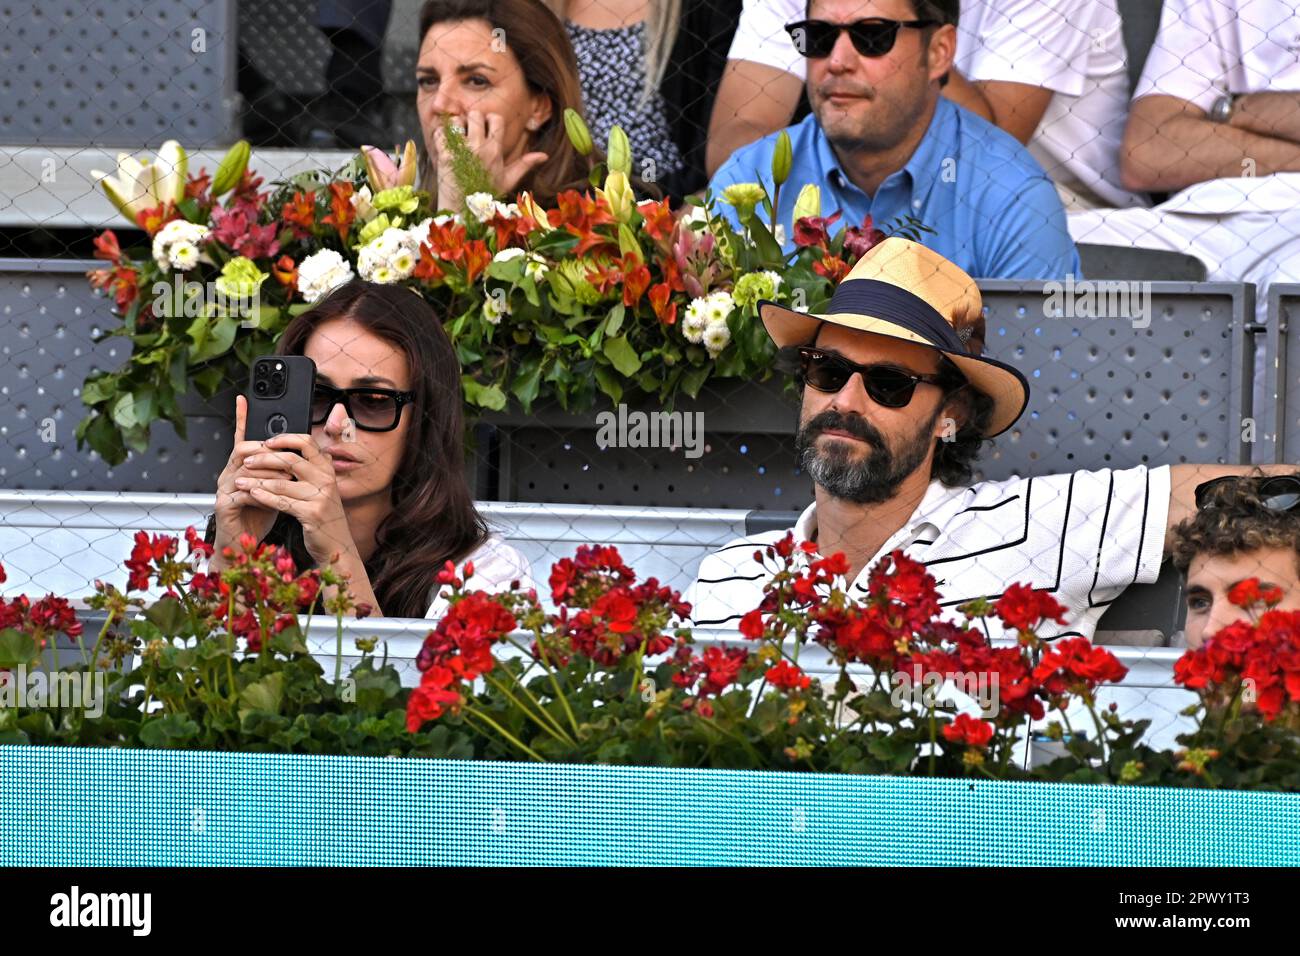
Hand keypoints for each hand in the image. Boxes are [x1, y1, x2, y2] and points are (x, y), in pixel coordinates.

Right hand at [212, 395, 284, 564]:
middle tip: (286, 459)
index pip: (242, 439)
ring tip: (288, 482)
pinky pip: (243, 494)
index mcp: (241, 468)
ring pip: (245, 470)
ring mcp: (224, 490)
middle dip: (266, 452)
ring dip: (270, 474)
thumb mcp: (275, 489)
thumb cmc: (259, 516)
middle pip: (244, 451)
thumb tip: (300, 455)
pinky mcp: (224, 507)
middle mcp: (229, 475)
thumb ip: (281, 472)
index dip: (242, 419)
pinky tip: (272, 498)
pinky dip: (261, 494)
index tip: (244, 399)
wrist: (244, 546)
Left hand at [232, 432, 355, 568]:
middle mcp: (326, 479)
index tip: (266, 442)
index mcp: (327, 469)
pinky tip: (252, 495)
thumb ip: (310, 471)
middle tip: (247, 461)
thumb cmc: (324, 516)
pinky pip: (282, 502)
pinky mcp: (312, 514)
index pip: (307, 442)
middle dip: (264, 459)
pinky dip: (264, 498)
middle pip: (290, 459)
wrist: (338, 544)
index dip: (285, 438)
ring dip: (257, 481)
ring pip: (281, 482)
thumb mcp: (322, 489)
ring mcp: (321, 496)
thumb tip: (285, 453)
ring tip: (241, 481)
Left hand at [432, 109, 548, 210]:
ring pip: (456, 120)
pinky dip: (440, 136)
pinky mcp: (445, 156)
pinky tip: (445, 146)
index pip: (495, 118)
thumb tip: (545, 155)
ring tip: (457, 139)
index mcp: (496, 151)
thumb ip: (525, 165)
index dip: (489, 120)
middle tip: (469, 133)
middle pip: (475, 114)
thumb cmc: (487, 196)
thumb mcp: (508, 180)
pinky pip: (440, 133)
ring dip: (455, 127)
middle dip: (471, 120)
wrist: (464, 212)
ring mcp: (461, 152)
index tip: (485, 129)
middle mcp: (480, 148)